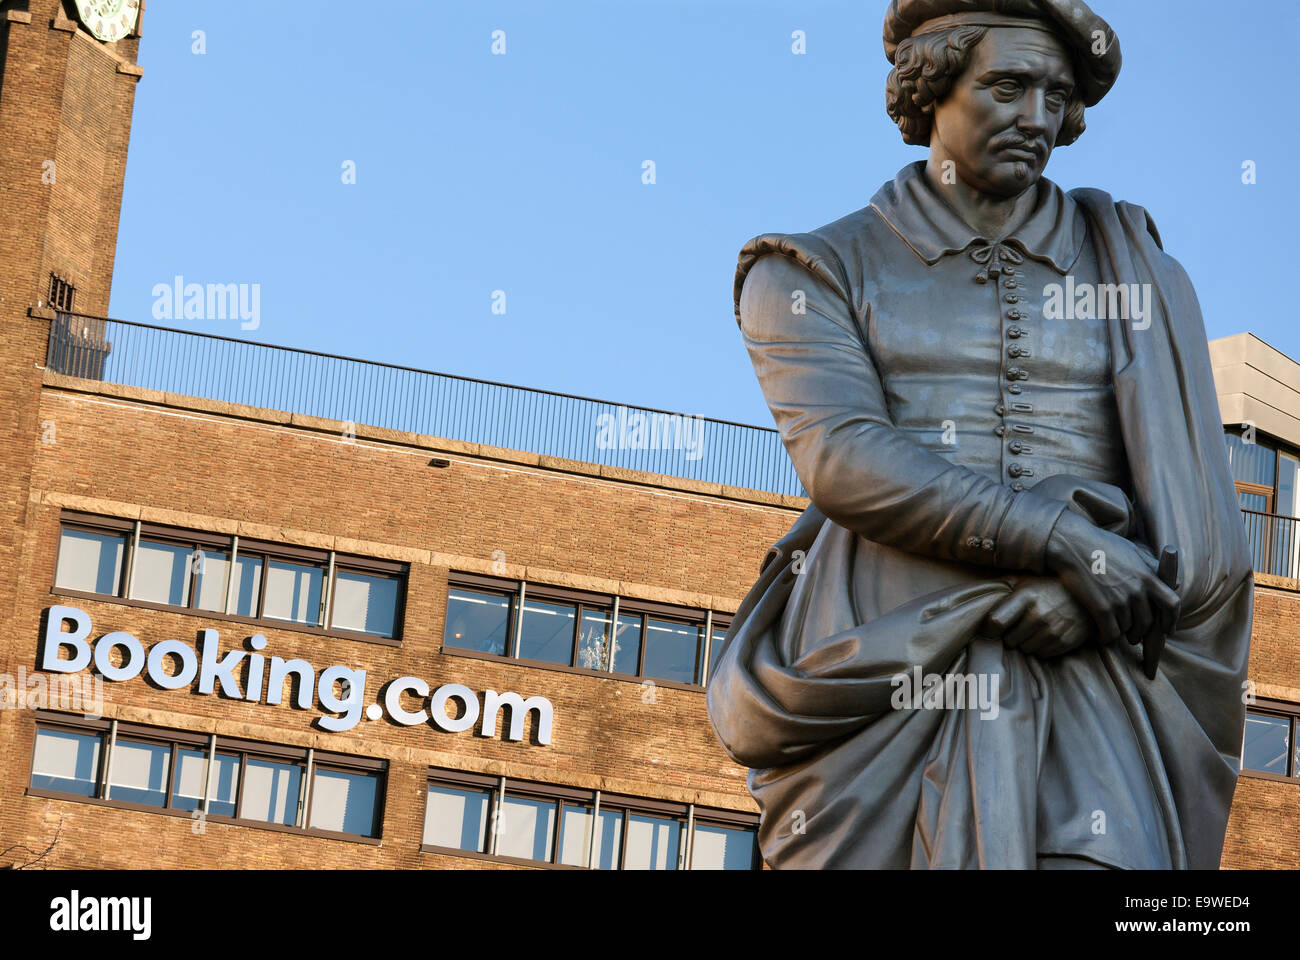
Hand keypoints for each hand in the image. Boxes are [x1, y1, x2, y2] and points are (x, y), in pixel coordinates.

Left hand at [983, 577, 1091, 657]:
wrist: (1090, 595)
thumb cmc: (1050, 587)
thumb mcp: (1027, 580)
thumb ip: (1004, 587)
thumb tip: (978, 593)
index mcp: (1026, 596)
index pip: (996, 622)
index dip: (989, 628)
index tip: (992, 628)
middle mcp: (1039, 614)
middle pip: (1009, 640)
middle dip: (1011, 635)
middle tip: (1019, 626)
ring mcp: (1053, 630)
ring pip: (1025, 649)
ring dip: (1026, 642)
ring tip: (1034, 629)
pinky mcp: (1065, 642)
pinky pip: (1042, 654)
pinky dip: (1041, 647)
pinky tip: (1047, 634)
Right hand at [1044, 510, 1180, 649]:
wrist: (1071, 544)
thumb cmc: (1101, 544)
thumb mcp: (1133, 551)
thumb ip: (1154, 568)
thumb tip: (1177, 582)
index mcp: (1148, 575)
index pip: (1171, 604)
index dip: (1171, 621)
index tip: (1166, 629)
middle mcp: (1137, 589)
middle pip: (1147, 622)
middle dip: (1141, 632)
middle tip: (1133, 636)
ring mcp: (1119, 599)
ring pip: (1127, 628)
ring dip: (1121, 633)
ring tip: (1113, 630)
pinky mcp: (1101, 607)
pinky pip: (1110, 632)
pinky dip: (1107, 637)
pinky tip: (1101, 635)